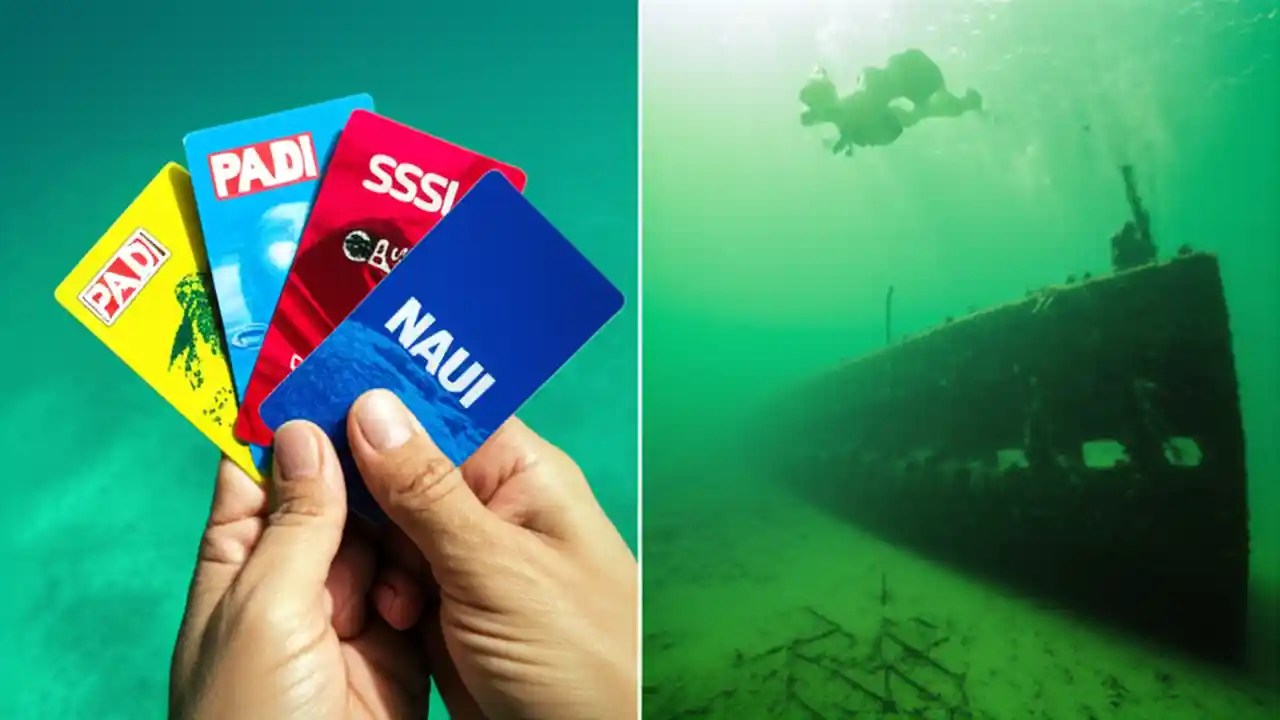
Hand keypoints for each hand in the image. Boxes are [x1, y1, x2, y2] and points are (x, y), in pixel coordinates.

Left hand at [170, 422, 426, 719]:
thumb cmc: (259, 710)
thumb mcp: (266, 607)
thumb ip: (297, 522)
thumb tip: (303, 428)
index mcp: (242, 557)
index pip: (265, 468)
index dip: (298, 417)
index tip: (344, 364)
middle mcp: (297, 573)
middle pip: (340, 492)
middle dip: (372, 461)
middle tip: (419, 415)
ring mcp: (353, 605)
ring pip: (390, 530)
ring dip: (408, 517)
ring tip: (434, 493)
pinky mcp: (402, 636)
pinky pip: (423, 578)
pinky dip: (435, 565)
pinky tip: (444, 556)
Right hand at [348, 390, 637, 719]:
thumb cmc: (577, 651)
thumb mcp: (497, 568)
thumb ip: (428, 490)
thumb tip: (371, 405)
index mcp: (519, 475)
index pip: (441, 411)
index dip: (379, 403)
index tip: (312, 401)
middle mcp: (489, 508)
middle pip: (401, 470)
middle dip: (362, 492)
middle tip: (319, 507)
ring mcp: (462, 562)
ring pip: (385, 530)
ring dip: (368, 554)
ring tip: (384, 593)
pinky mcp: (442, 610)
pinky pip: (387, 581)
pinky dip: (374, 596)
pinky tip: (382, 618)